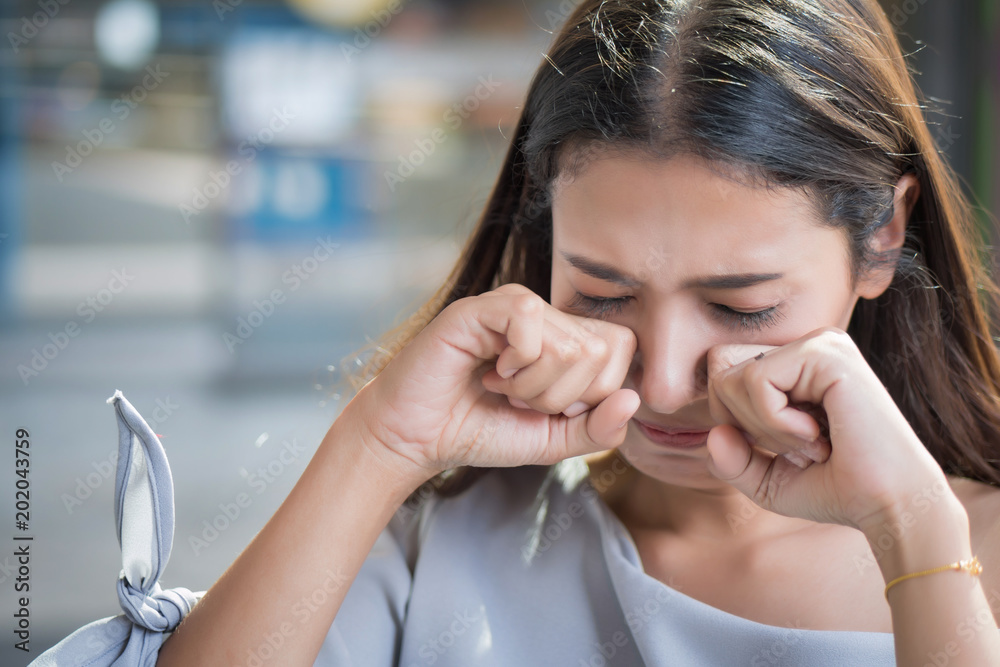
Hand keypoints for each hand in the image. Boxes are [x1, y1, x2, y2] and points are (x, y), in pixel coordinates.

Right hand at [354, 283, 640, 476]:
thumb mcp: (551, 441)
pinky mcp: (484, 306)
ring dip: (532, 386)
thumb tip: (634, 400)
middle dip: (560, 396)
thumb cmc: (480, 432)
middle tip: (517, 398)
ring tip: (499, 386)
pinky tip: (488, 371)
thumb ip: (597, 429)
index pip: (621, 349)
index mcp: (566, 338)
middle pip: (599, 349)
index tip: (546, 407)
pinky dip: (515, 363)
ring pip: (568, 342)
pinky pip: (530, 321)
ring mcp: (515, 306)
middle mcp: (547, 315)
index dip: (591, 393)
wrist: (417, 438)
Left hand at [704, 326, 949, 530]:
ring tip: (812, 442)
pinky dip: (776, 422)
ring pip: (732, 375)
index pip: (720, 373)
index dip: (732, 420)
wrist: (890, 506)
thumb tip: (713, 434)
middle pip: (718, 369)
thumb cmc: (835, 490)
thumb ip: (729, 459)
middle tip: (797, 446)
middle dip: (742, 422)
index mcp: (794, 364)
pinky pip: (756, 380)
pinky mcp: (825, 352)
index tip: (782, 447)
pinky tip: (817, 435)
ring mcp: (818, 343)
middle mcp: (806, 345)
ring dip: (763, 427)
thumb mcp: (764, 479)